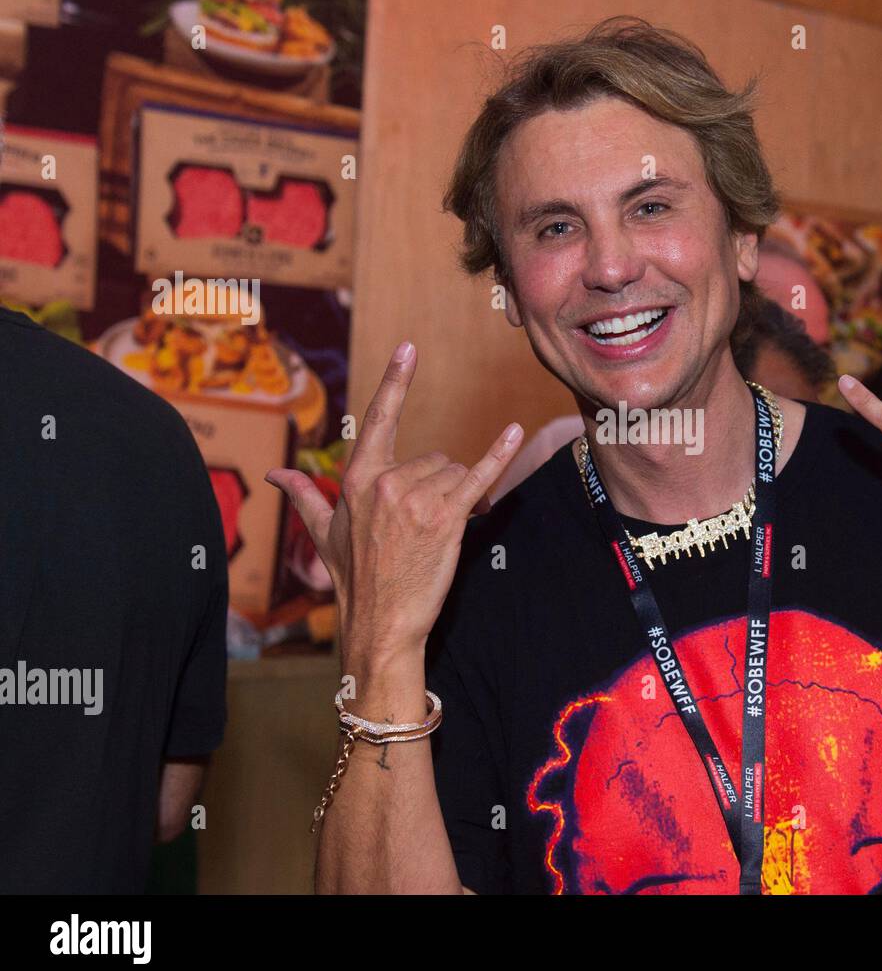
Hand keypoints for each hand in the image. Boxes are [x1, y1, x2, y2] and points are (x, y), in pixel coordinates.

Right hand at [266, 342, 522, 660]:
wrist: (381, 623)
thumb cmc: (354, 578)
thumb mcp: (323, 532)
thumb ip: (304, 495)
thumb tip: (276, 474)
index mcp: (357, 479)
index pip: (379, 418)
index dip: (396, 381)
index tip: (409, 348)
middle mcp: (385, 482)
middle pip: (432, 458)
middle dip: (434, 488)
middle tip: (417, 529)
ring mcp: (417, 499)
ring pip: (455, 474)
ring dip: (454, 499)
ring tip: (432, 536)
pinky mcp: (447, 518)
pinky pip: (479, 476)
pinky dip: (499, 454)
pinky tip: (515, 431)